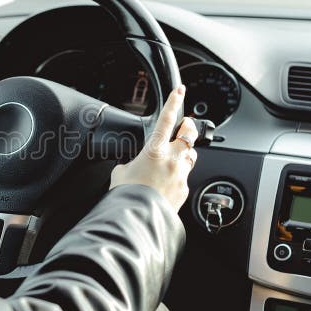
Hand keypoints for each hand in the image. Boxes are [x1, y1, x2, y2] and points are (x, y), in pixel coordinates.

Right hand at [109, 85, 197, 209]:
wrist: (137, 220)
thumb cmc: (126, 197)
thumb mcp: (120, 173)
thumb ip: (130, 164)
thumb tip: (132, 167)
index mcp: (154, 150)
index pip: (167, 120)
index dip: (174, 102)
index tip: (179, 91)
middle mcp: (172, 160)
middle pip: (189, 135)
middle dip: (188, 128)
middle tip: (185, 126)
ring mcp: (180, 175)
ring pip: (190, 157)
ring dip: (184, 154)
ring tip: (174, 158)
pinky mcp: (184, 190)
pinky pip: (185, 178)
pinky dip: (178, 177)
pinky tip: (167, 184)